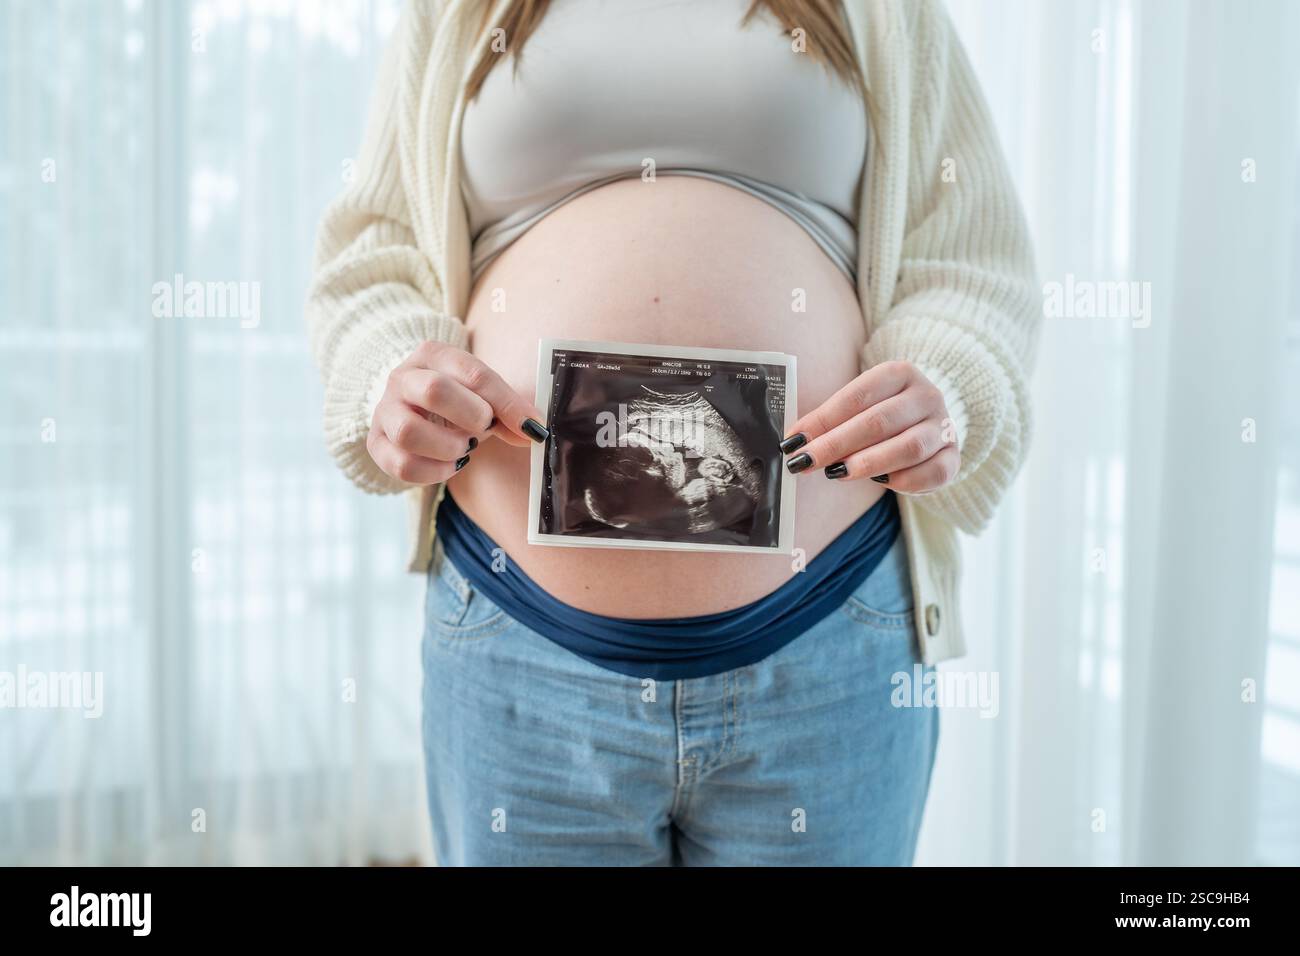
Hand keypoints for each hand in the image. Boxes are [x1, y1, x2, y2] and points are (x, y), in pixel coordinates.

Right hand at [366, 341, 548, 484]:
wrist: (411, 407)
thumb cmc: (456, 399)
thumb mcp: (483, 395)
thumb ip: (508, 410)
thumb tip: (535, 432)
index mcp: (433, 354)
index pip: (471, 371)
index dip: (506, 402)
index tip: (531, 427)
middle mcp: (402, 377)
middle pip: (433, 390)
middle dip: (471, 416)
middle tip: (484, 429)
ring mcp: (384, 410)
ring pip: (409, 431)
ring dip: (448, 447)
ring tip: (465, 448)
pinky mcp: (376, 443)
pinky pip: (401, 464)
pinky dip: (433, 472)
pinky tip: (451, 466)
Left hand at [779, 360, 958, 491]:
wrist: (929, 421)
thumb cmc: (884, 412)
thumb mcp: (859, 405)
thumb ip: (830, 420)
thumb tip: (795, 440)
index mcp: (900, 373)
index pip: (857, 396)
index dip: (823, 420)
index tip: (795, 441)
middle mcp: (926, 396)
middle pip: (879, 422)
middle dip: (836, 444)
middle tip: (806, 462)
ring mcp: (944, 426)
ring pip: (909, 447)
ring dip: (868, 463)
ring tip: (837, 473)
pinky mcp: (954, 456)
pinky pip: (933, 472)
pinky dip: (905, 481)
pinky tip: (880, 482)